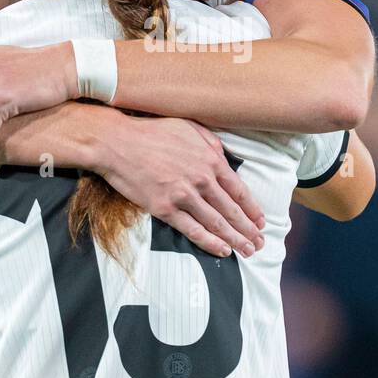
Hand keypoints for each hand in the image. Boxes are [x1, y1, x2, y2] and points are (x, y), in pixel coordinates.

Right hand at [95, 115, 265, 258]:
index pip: (239, 190)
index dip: (252, 209)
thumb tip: (224, 156)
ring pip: (216, 223)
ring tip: (248, 251)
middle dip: (249, 230)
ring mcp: (183, 196)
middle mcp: (201, 179)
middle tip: (260, 243)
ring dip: (235, 240)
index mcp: (210, 159)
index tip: (260, 221)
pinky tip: (222, 250)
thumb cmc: (151, 132)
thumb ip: (210, 142)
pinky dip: (210, 242)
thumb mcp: (188, 127)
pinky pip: (193, 230)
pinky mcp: (164, 209)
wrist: (117, 143)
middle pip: (232, 211)